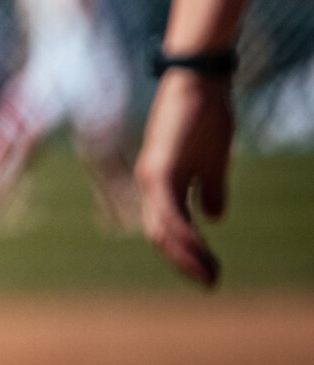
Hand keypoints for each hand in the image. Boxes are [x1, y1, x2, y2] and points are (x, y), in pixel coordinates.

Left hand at [135, 69, 235, 287]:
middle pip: (160, 235)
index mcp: (161, 183)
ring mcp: (151, 175)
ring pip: (161, 228)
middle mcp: (149, 183)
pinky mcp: (159, 166)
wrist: (200, 82)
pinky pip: (168, 209)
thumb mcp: (213, 161)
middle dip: (184, 262)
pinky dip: (182, 232)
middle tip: (210, 282)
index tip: (208, 274)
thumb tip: (213, 217)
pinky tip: (199, 248)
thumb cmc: (205, 117)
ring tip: (209, 274)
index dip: (185, 253)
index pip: (166, 228)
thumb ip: (210, 188)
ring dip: (185, 254)